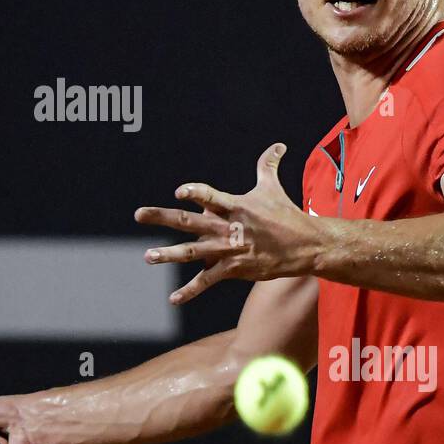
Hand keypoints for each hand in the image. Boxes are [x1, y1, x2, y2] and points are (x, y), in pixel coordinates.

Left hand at [134, 143, 328, 303]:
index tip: (179, 192)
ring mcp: (228, 249)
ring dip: (168, 254)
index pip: (211, 197)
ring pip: (192, 252)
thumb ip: (267, 165)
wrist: (304, 246)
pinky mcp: (233, 269)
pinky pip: (207, 280)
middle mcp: (227, 227)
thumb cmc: (286, 214)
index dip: (196, 193)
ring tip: (148, 256)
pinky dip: (190, 291)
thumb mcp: (273, 188)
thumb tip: (278, 145)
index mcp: (234, 206)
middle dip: (162, 217)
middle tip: (139, 214)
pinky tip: (173, 298)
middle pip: (189, 221)